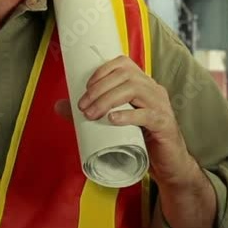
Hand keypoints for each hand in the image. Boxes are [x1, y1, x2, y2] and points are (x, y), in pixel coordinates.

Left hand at [55, 55, 194, 187]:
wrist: (168, 164)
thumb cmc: (142, 139)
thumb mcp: (116, 123)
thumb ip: (91, 112)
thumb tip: (58, 105)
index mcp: (143, 84)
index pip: (123, 64)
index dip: (102, 71)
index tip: (85, 88)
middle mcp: (154, 89)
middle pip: (126, 75)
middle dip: (99, 88)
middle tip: (82, 107)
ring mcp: (161, 105)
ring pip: (134, 90)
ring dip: (107, 100)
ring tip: (91, 114)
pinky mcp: (164, 124)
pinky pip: (147, 114)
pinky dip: (128, 115)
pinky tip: (113, 120)